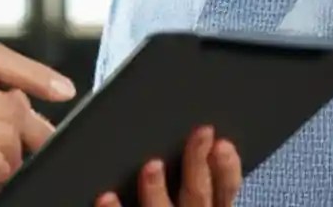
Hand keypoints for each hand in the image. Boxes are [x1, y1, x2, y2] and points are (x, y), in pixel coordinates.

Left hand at [96, 127, 242, 206]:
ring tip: (152, 165)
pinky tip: (106, 197)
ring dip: (157, 191)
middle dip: (198, 164)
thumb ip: (201, 198)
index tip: (223, 144)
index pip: (223, 196)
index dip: (227, 171)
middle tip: (198, 133)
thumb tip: (201, 154)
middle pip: (198, 198)